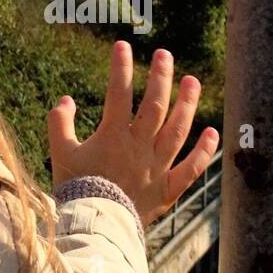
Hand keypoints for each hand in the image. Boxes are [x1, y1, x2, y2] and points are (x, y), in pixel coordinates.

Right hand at [48, 41, 219, 225]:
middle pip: (156, 106)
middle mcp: (139, 148)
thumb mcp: (60, 154)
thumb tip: (65, 100)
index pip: (118, 94)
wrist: (92, 227)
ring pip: (177, 131)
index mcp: (112, 137)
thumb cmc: (74, 189)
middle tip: (165, 54)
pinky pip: (189, 169)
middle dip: (161, 77)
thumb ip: (60, 124)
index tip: (122, 46)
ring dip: (187, 105)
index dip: (120, 68)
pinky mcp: (166, 189)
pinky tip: (212, 133)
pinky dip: (203, 152)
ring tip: (193, 81)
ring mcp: (156, 168)